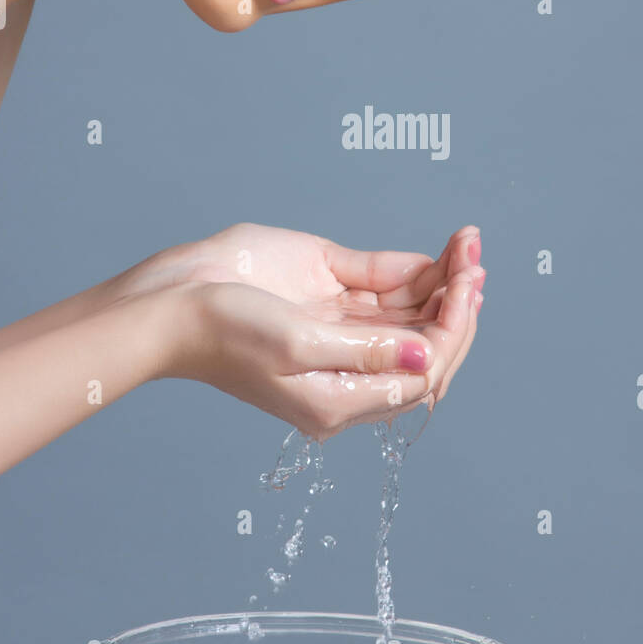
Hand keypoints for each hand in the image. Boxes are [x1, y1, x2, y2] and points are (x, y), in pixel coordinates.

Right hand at [138, 222, 484, 433]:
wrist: (166, 301)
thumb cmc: (220, 333)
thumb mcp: (297, 345)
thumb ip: (368, 350)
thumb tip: (427, 356)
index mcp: (341, 397)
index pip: (422, 371)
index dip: (454, 330)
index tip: (468, 289)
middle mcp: (347, 363)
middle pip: (424, 342)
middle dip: (458, 303)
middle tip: (476, 261)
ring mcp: (337, 324)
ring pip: (410, 310)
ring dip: (443, 282)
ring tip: (469, 246)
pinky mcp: (323, 288)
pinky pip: (381, 282)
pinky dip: (416, 268)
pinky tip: (440, 252)